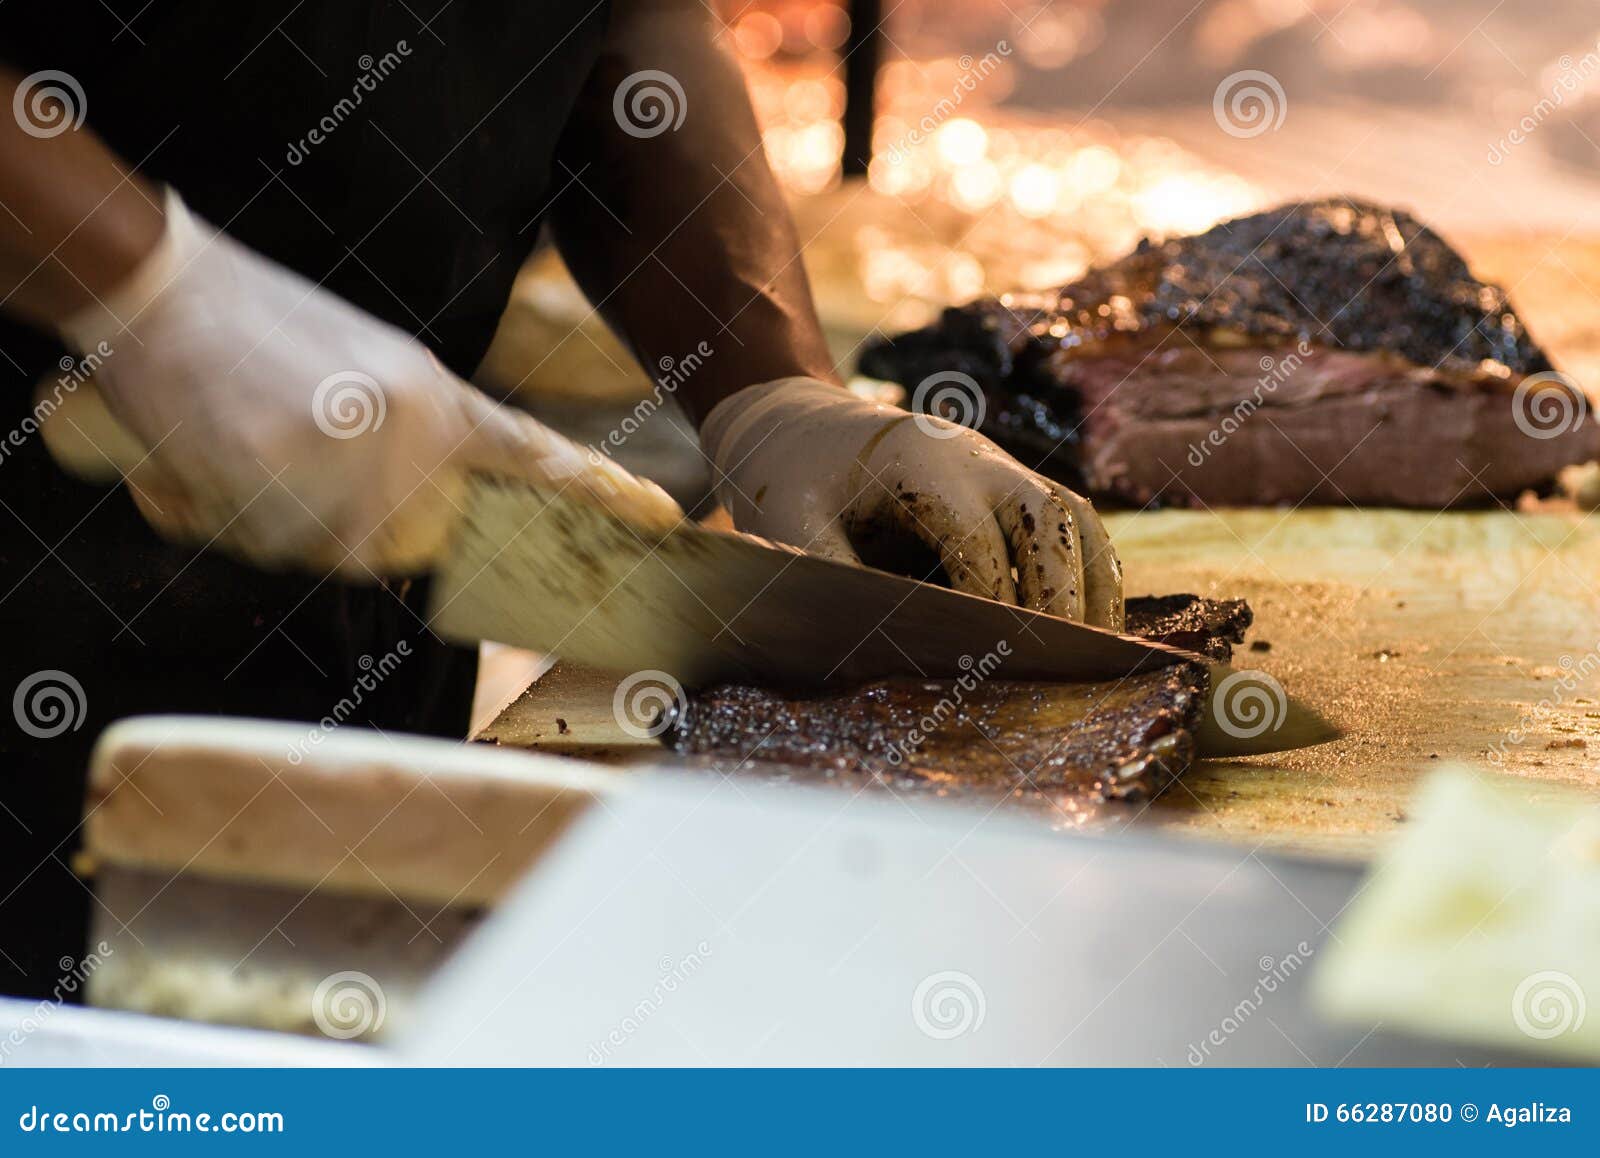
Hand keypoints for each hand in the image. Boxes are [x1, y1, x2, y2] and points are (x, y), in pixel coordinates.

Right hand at [51, 190, 679, 575]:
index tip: (663, 513)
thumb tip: (405, 537)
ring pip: (331, 555)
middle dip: (342, 524)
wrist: (165, 288)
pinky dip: (225, 516)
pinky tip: (211, 452)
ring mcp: (350, 455)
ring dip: (280, 523)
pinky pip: (267, 545)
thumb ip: (411, 449)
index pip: (534, 453)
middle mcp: (411, 432)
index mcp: (438, 397)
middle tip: (288, 454)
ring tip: (246, 444)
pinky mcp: (281, 473)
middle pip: (402, 547)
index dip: (600, 488)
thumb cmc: (260, 331)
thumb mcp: (367, 373)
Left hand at [701, 378, 1123, 628]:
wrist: (805, 431)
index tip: (987, 659)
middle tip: (1057, 665)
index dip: (988, 598)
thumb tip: (883, 644)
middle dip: (1060, 592)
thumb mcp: (790, 526)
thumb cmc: (795, 483)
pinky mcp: (1015, 492)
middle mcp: (977, 459)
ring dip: (1093, 587)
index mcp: (919, 460)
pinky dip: (1091, 578)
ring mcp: (1004, 471)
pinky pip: (1075, 529)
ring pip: (1077, 520)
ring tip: (1093, 659)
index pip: (975, 534)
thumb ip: (832, 576)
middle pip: (1049, 516)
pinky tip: (1087, 637)